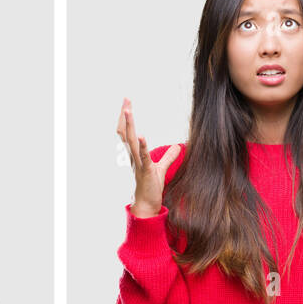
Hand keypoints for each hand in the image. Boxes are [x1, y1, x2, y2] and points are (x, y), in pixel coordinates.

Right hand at [117, 99, 181, 217]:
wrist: (147, 204)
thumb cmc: (151, 186)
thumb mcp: (161, 168)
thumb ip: (168, 156)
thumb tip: (177, 147)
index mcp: (135, 154)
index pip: (127, 133)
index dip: (126, 119)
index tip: (127, 104)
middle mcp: (133, 156)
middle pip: (125, 132)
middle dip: (125, 116)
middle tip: (126, 99)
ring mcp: (138, 163)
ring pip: (130, 141)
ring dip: (129, 125)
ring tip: (128, 110)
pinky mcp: (145, 170)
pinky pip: (142, 156)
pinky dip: (142, 145)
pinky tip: (142, 135)